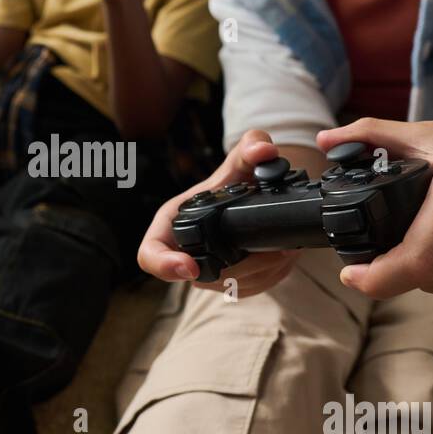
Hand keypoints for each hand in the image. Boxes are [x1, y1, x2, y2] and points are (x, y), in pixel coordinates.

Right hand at [137, 130, 301, 298]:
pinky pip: (249, 288)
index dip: (164, 265)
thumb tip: (263, 151)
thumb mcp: (241, 158)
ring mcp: (208, 272)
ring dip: (261, 269)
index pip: (150, 255)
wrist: (255, 192)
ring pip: (230, 285)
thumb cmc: (237, 176)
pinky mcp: (232, 283)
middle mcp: (184, 251)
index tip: (189, 267)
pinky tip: (282, 254)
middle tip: (272, 248)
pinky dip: (270, 275)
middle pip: (202, 277)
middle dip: (241, 265)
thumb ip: (251, 145)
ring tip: (281, 247)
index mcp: (173, 222)